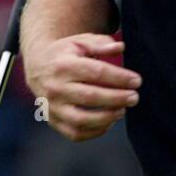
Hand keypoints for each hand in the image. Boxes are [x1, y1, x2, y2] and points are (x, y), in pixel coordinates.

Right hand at [23, 32, 140, 142]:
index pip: (95, 73)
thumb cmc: (66, 54)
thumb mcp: (80, 41)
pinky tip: (109, 122)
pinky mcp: (53, 121)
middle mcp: (55, 88)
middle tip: (135, 97)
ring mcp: (52, 107)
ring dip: (107, 118)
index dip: (119, 78)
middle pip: (90, 97)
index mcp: (63, 66)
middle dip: (117, 98)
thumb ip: (101, 43)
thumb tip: (120, 47)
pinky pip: (75, 133)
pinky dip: (95, 132)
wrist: (38, 68)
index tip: (137, 81)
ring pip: (81, 120)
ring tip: (123, 110)